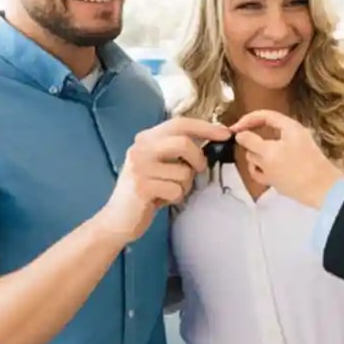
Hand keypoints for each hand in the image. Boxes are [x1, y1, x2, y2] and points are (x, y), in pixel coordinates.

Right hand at [97, 117, 230, 243]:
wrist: (117, 219)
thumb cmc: (146, 191)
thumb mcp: (159, 164)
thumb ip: (178, 150)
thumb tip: (211, 139)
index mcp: (146, 138)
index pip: (180, 123)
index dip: (205, 127)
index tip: (225, 133)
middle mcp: (140, 148)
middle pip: (183, 143)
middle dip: (198, 159)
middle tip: (199, 170)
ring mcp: (139, 167)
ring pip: (184, 172)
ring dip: (185, 186)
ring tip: (169, 190)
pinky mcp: (142, 187)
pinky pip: (176, 190)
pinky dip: (176, 198)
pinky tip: (161, 201)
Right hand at [229, 109, 342, 208]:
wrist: (322, 193)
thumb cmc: (297, 170)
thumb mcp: (270, 154)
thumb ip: (252, 142)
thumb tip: (240, 135)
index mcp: (288, 128)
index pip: (263, 116)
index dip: (246, 121)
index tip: (232, 131)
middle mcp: (287, 139)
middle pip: (259, 138)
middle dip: (254, 151)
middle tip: (255, 161)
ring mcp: (287, 155)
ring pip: (262, 155)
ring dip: (258, 164)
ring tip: (264, 173)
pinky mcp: (286, 170)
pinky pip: (269, 168)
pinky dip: (265, 174)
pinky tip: (267, 181)